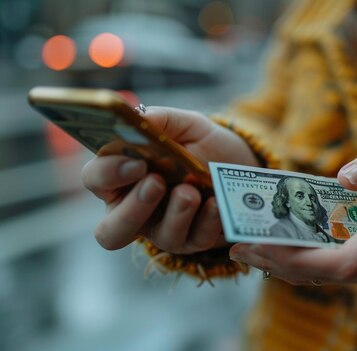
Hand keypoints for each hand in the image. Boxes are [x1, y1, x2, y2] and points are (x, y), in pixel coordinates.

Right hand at [82, 106, 260, 253]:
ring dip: (176, 214)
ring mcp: (165, 230)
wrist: (240, 162)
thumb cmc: (202, 144)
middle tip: (156, 182)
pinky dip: (207, 221)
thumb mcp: (185, 125)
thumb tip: (140, 117)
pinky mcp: (195, 240)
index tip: (136, 162)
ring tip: (191, 191)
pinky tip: (215, 203)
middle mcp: (135, 210)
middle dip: (132, 209)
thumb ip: (161, 120)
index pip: (96, 180)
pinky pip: (197, 239)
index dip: (109, 173)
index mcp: (120, 177)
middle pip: (111, 230)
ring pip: (159, 238)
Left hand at [229, 141, 356, 285]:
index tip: (266, 244)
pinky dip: (303, 265)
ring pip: (328, 279)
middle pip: (327, 276)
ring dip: (286, 266)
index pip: (345, 262)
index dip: (302, 259)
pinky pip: (334, 274)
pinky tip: (277, 251)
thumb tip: (344, 177)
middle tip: (239, 244)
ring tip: (248, 247)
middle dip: (281, 262)